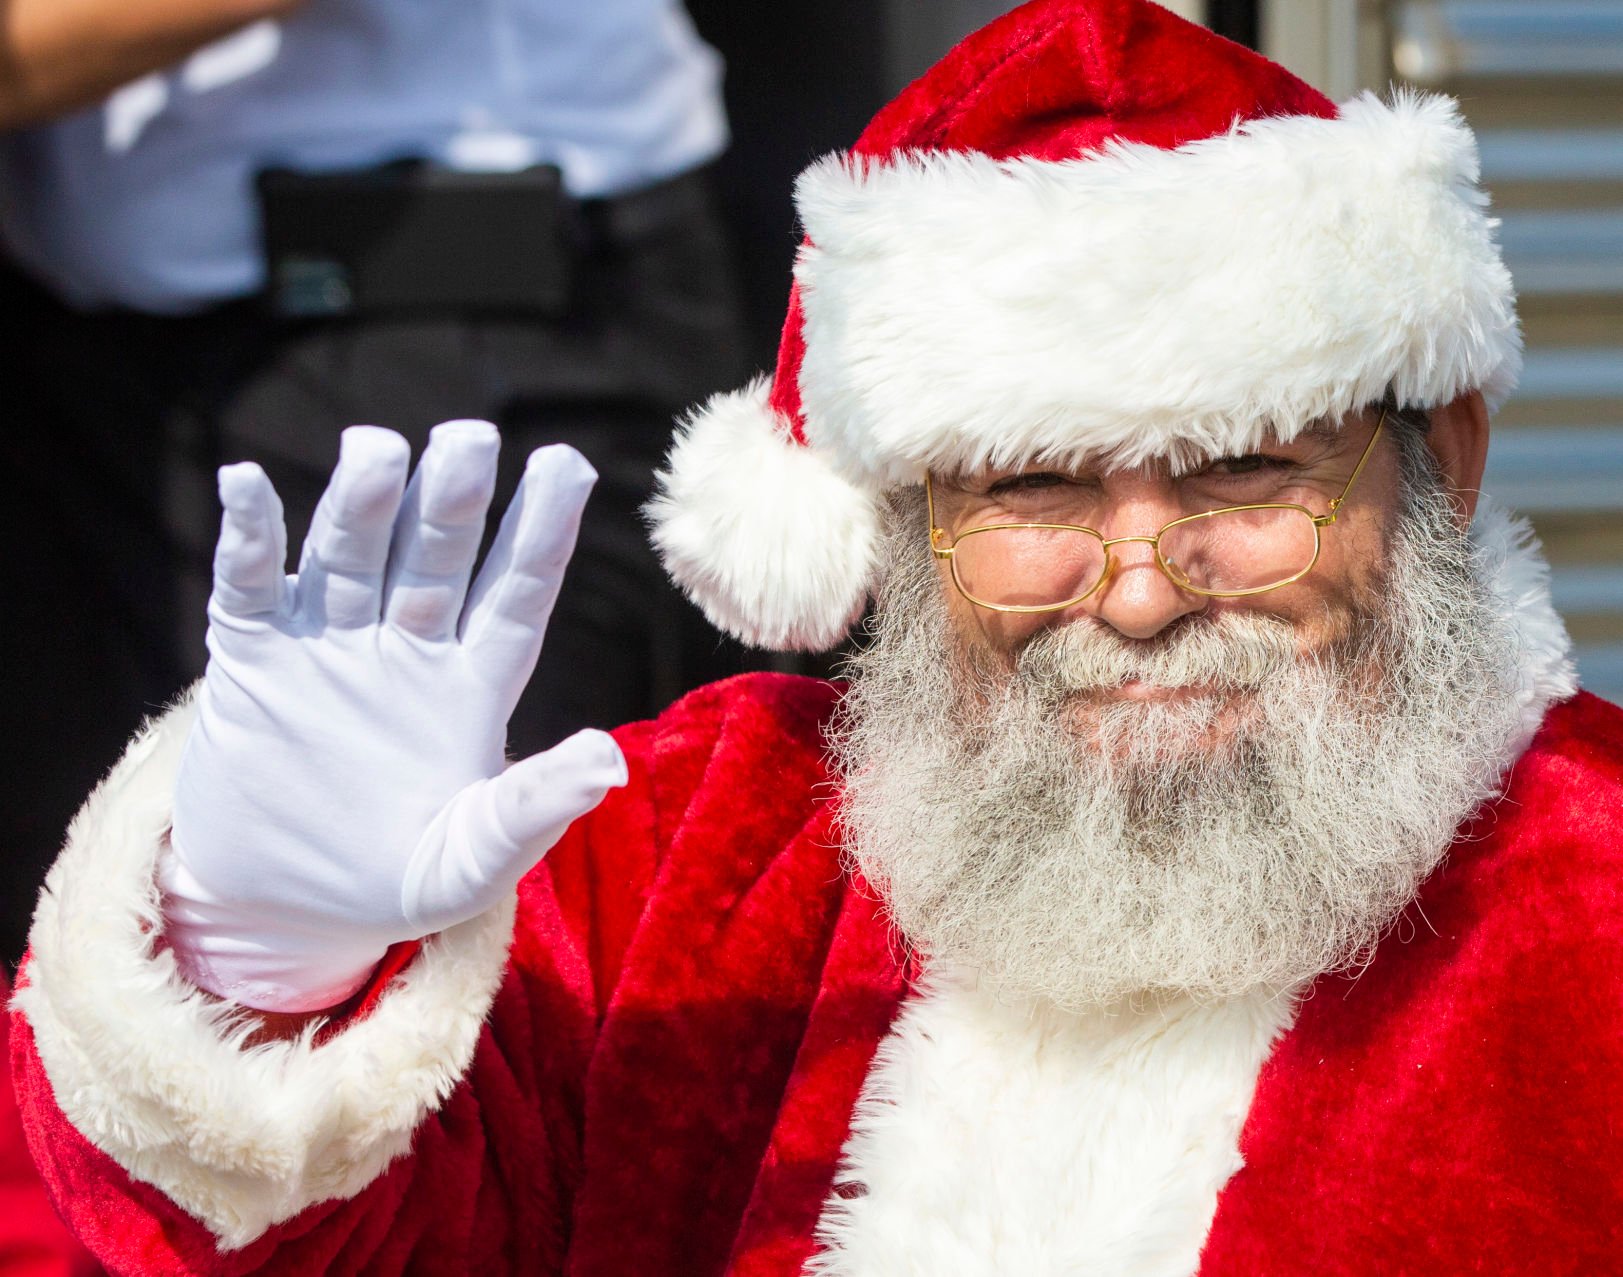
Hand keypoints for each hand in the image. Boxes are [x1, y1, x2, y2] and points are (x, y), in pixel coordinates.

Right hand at [161, 422, 627, 1011]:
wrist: (281, 910)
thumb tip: (608, 761)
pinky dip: (248, 538)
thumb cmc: (393, 883)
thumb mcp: (470, 862)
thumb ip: (531, 810)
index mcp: (473, 685)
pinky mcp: (252, 660)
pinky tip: (245, 483)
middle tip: (471, 438)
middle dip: (452, 499)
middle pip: (436, 556)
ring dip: (362, 504)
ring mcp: (329, 645)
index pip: (515, 594)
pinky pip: (249, 587)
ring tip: (376, 447)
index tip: (569, 466)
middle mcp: (407, 646)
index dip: (541, 533)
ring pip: (352, 555)